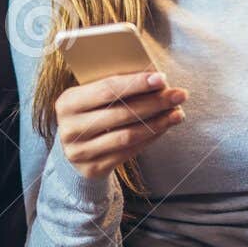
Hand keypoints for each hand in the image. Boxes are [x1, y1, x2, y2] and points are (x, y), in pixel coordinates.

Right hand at [54, 71, 186, 179]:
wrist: (71, 152)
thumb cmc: (88, 114)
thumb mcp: (90, 97)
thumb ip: (113, 87)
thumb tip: (154, 77)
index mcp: (67, 102)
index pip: (107, 89)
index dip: (137, 83)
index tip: (162, 78)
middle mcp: (70, 128)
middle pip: (121, 113)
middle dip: (155, 102)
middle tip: (179, 95)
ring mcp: (80, 151)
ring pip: (128, 135)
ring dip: (157, 123)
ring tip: (177, 113)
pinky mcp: (93, 168)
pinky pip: (128, 152)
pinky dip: (150, 138)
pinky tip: (164, 127)